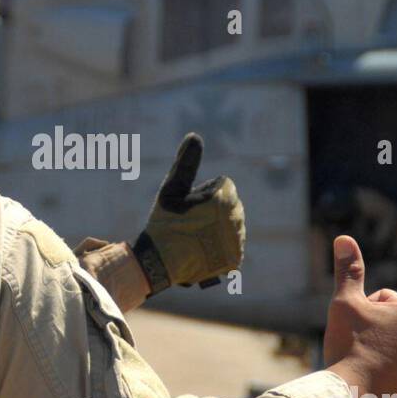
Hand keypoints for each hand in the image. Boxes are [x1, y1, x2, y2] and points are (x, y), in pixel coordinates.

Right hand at [132, 134, 245, 293]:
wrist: (159, 261)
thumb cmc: (164, 222)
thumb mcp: (171, 188)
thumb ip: (186, 162)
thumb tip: (194, 135)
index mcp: (223, 197)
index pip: (223, 186)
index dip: (203, 194)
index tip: (188, 207)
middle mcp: (235, 217)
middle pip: (230, 205)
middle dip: (214, 211)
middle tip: (190, 223)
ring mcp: (237, 239)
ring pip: (232, 225)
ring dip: (218, 228)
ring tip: (196, 238)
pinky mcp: (235, 258)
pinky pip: (233, 245)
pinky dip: (221, 247)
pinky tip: (204, 250)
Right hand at [323, 236, 396, 397]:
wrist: (351, 394)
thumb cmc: (348, 344)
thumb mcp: (345, 302)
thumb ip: (349, 270)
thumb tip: (344, 238)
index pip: (382, 301)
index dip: (361, 310)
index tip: (353, 327)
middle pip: (388, 327)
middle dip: (371, 332)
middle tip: (353, 346)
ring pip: (391, 352)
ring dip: (376, 354)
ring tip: (359, 365)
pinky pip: (395, 377)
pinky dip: (382, 378)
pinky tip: (367, 382)